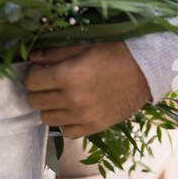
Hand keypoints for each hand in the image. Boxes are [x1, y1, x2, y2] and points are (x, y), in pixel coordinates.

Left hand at [25, 42, 151, 138]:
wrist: (146, 71)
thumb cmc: (115, 54)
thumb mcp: (83, 46)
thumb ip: (54, 54)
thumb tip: (32, 57)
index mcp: (68, 76)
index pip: (31, 82)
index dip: (33, 74)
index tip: (40, 71)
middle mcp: (73, 99)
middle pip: (35, 102)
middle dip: (37, 91)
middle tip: (47, 83)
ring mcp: (83, 117)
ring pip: (47, 119)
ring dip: (49, 107)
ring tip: (59, 96)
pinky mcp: (94, 128)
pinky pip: (66, 131)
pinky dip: (65, 121)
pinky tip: (72, 109)